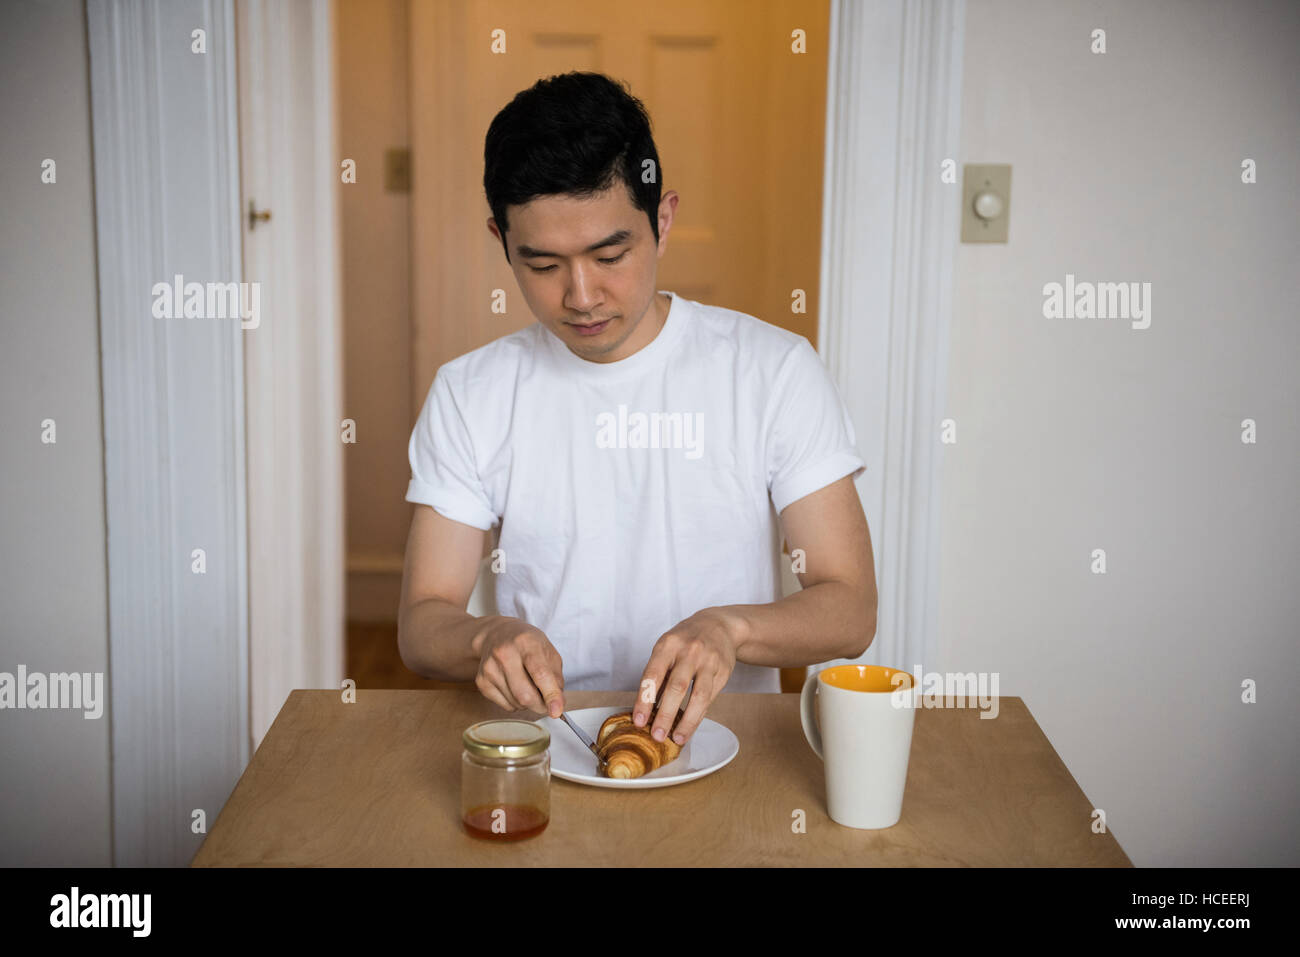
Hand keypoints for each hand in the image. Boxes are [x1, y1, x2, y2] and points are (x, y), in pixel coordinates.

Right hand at [475, 618, 565, 716]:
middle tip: (547, 703)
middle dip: (540, 705)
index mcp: (526, 642)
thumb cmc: (526, 643)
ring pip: (516, 703)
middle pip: (524, 694)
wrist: (497, 635)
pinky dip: (516, 703)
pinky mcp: (482, 681)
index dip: (550, 695)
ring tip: (529, 686)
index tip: (557, 710)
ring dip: (528, 703)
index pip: (540, 673)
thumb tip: (557, 703)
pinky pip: (506, 705)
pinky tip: (516, 687)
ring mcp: (490, 668)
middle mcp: (505, 653)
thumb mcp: (548, 651)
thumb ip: (556, 677)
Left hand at [633, 607, 742, 746]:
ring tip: (678, 738)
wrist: (719, 625)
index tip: (639, 721)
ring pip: (698, 696)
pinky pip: (710, 698)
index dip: (644, 701)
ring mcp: (709, 661)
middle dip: (665, 715)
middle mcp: (689, 651)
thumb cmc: (686, 639)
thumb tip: (645, 708)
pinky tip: (690, 726)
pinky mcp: (723, 671)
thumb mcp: (667, 647)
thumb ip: (658, 673)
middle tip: (657, 735)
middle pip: (676, 687)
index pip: (653, 676)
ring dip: (687, 721)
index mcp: (668, 644)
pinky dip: (699, 715)